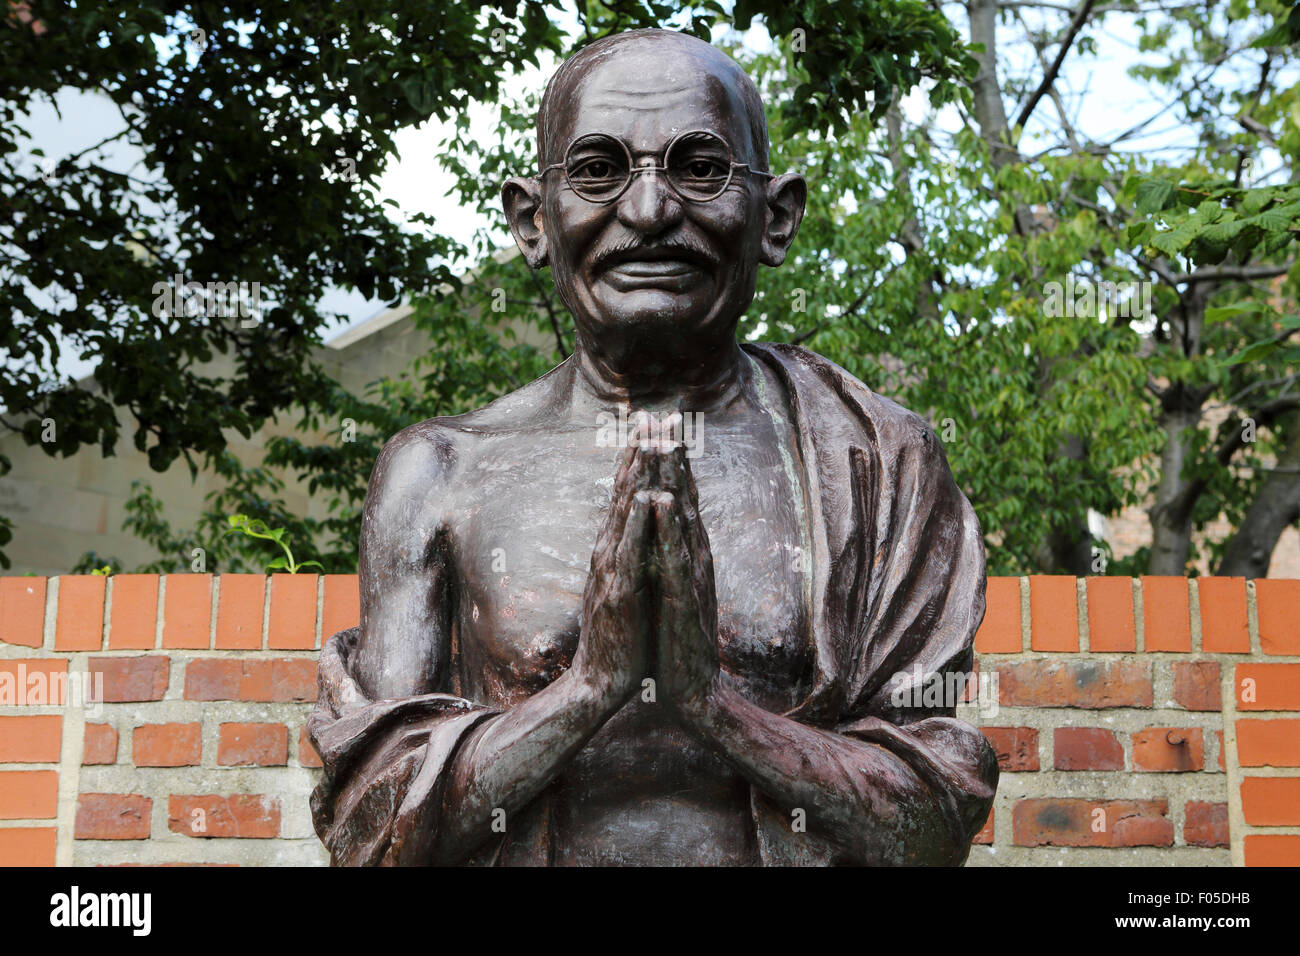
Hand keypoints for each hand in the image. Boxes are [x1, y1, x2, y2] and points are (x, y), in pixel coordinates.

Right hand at [570, 419, 655, 708]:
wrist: (600, 684)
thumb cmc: (619, 637)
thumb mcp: (627, 587)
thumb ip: (630, 556)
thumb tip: (639, 529)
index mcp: (615, 549)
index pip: (629, 495)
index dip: (641, 458)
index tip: (654, 424)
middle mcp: (609, 551)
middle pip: (625, 492)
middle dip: (641, 452)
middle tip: (653, 415)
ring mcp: (612, 570)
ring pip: (626, 513)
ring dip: (638, 475)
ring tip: (650, 441)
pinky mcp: (619, 592)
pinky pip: (631, 551)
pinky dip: (639, 522)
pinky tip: (647, 497)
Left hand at [648, 414, 720, 723]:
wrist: (693, 692)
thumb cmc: (678, 642)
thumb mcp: (673, 590)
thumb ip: (671, 558)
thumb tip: (663, 527)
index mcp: (688, 554)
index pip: (679, 498)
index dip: (670, 460)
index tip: (660, 422)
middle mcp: (694, 558)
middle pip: (685, 496)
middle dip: (675, 454)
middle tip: (668, 413)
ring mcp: (692, 577)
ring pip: (682, 518)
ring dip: (674, 479)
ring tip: (666, 442)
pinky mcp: (684, 599)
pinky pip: (675, 556)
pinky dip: (668, 526)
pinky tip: (662, 501)